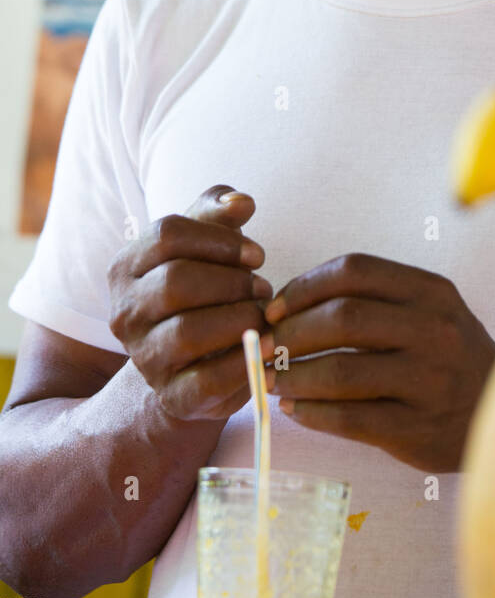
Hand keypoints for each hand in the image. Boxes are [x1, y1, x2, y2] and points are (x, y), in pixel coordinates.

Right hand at [107, 185, 274, 421]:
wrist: (192, 360)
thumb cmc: (203, 286)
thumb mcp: (205, 242)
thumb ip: (219, 212)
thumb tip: (241, 202)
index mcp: (126, 266)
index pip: (166, 235)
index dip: (220, 239)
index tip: (257, 254)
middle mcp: (124, 312)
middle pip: (176, 281)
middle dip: (231, 281)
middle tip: (263, 286)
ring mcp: (144, 357)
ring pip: (189, 331)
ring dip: (240, 318)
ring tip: (264, 314)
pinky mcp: (171, 395)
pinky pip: (207, 379)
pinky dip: (244, 360)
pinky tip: (267, 345)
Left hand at [263, 254, 494, 471]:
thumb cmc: (446, 355)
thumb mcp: (427, 310)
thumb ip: (373, 299)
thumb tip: (288, 306)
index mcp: (431, 292)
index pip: (355, 271)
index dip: (304, 286)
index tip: (275, 307)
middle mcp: (434, 330)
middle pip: (343, 318)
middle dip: (291, 332)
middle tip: (264, 346)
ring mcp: (428, 381)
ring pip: (342, 372)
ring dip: (294, 376)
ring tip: (272, 380)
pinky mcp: (417, 428)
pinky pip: (350, 419)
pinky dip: (312, 413)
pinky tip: (295, 410)